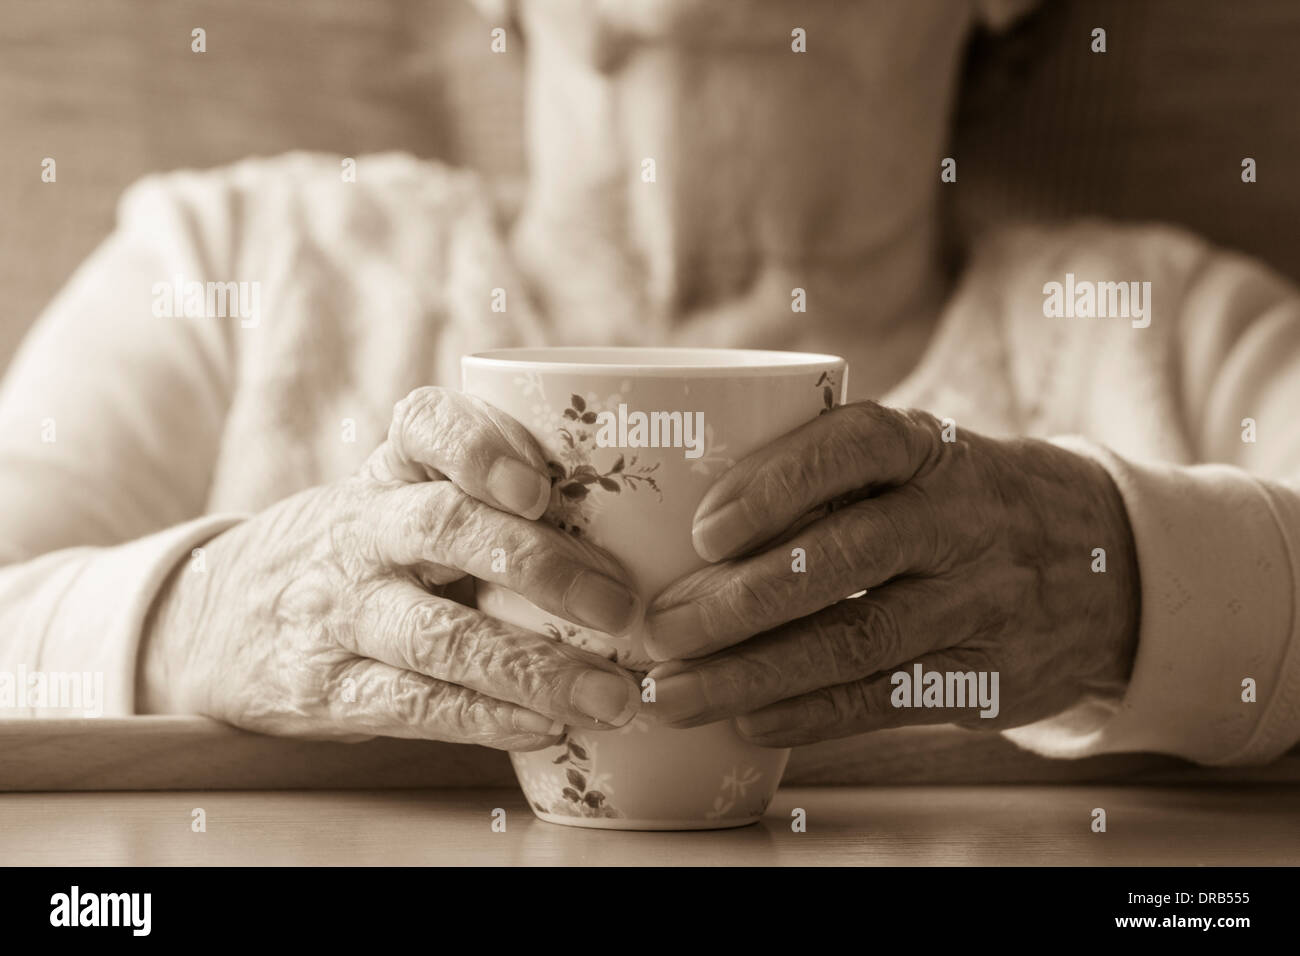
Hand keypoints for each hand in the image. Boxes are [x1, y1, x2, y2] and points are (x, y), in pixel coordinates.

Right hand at [139, 387, 643, 748]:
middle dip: (540, 564)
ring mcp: (337, 612)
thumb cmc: (354, 555)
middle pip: (442, 527)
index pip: (423, 424)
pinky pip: (412, 704)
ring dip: (533, 667)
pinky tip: (547, 726)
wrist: (216, 619)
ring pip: (437, 634)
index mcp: (389, 473)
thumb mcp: (395, 503)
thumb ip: (485, 503)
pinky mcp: (325, 689)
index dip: (481, 443)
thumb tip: (635, 532)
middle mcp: (358, 532)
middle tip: (620, 605)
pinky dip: (485, 717)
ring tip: (611, 696)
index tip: (540, 483)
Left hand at [642, 401, 1139, 745]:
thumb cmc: (958, 502)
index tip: (702, 531)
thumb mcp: (916, 459)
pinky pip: (885, 701)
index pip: (855, 446)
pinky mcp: (988, 677)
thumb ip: (826, 474)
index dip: (776, 485)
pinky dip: (808, 715)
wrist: (1103, 564)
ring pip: (857, 642)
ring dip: (753, 673)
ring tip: (674, 691)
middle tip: (661, 628)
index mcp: (932, 448)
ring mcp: (982, 602)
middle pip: (846, 558)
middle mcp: (963, 519)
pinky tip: (745, 720)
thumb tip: (679, 523)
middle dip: (740, 600)